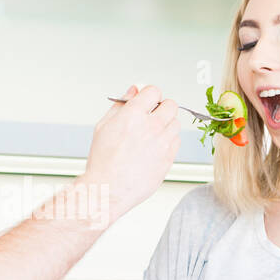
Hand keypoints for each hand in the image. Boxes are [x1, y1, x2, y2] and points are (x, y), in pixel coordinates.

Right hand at [83, 84, 180, 224]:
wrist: (108, 189)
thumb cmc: (102, 162)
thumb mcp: (104, 126)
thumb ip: (121, 105)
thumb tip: (134, 90)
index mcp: (133, 115)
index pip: (153, 91)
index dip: (149, 95)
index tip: (146, 101)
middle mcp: (151, 127)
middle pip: (171, 105)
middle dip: (162, 107)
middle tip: (152, 116)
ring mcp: (162, 144)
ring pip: (176, 123)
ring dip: (166, 124)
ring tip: (152, 135)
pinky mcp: (168, 159)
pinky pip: (177, 142)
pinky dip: (169, 141)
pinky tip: (155, 147)